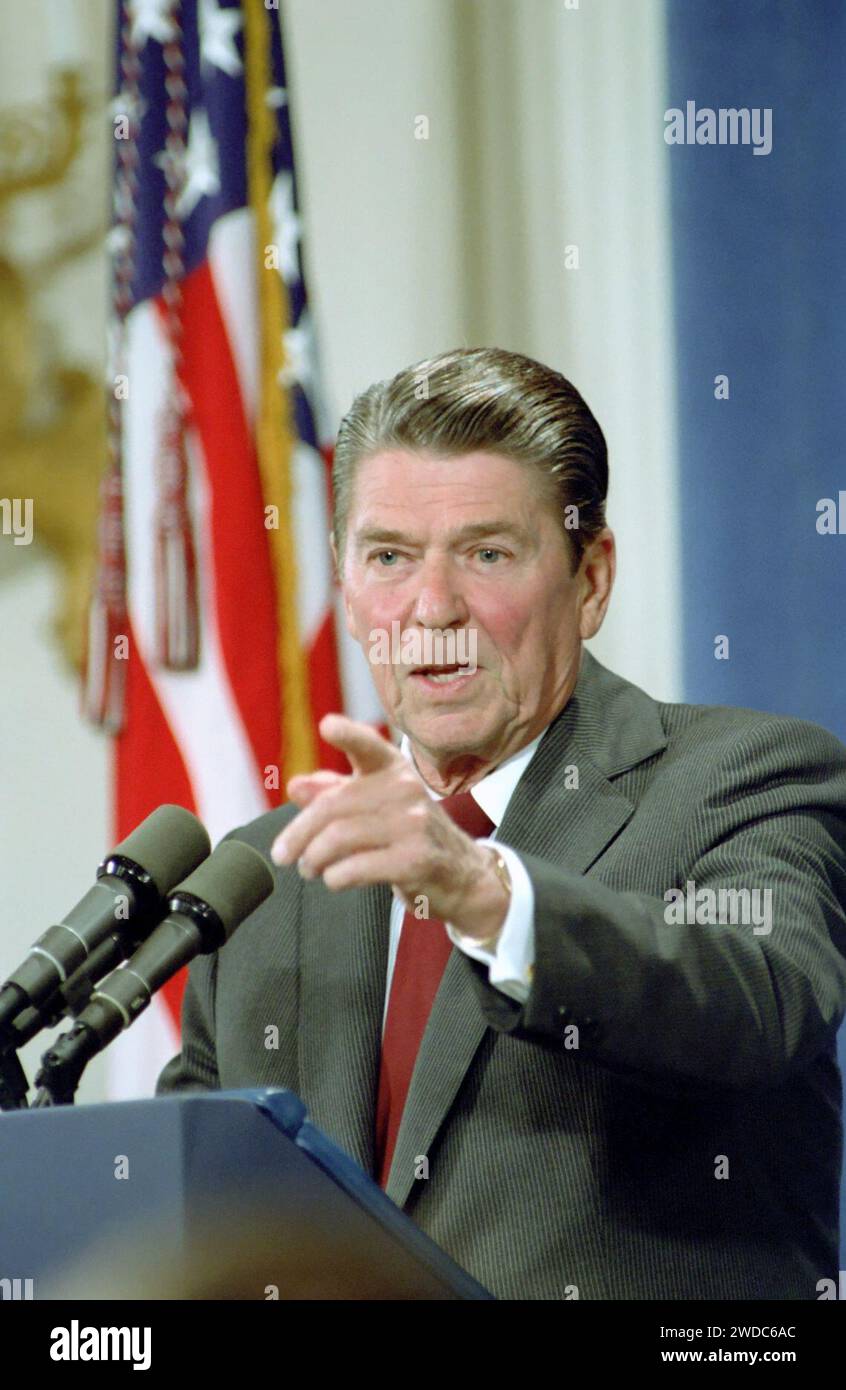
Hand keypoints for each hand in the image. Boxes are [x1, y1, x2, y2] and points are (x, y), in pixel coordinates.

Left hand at [270, 714, 509, 942]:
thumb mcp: (374, 808)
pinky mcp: (417, 859)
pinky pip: (356, 868)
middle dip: (299, 834)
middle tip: (282, 855)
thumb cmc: (408, 836)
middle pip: (332, 806)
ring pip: (339, 838)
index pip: (368, 746)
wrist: (461, 875)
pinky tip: (334, 880)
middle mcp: (405, 790)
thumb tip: (295, 785)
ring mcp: (414, 823)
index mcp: (393, 770)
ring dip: (313, 859)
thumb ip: (334, 794)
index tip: (326, 726)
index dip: (348, 734)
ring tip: (308, 868)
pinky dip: (335, 878)